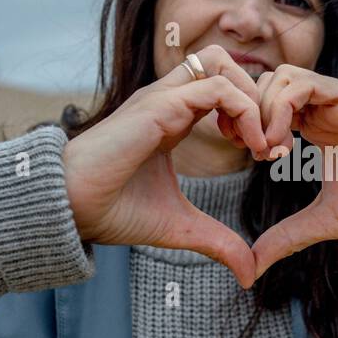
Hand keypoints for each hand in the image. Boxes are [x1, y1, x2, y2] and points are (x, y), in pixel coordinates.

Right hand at [62, 45, 272, 288]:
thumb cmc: (114, 211)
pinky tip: (249, 147)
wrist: (70, 210)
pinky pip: (216, 87)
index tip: (265, 156)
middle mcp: (168, 99)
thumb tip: (249, 274)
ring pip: (222, 63)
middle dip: (259, 97)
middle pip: (225, 63)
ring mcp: (162, 98)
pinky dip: (244, 110)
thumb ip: (218, 242)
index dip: (254, 115)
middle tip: (267, 143)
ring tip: (259, 144)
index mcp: (173, 117)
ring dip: (253, 99)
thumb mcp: (181, 228)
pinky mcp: (159, 106)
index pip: (223, 88)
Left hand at [250, 65, 337, 277]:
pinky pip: (305, 83)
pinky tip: (284, 144)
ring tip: (269, 150)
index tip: (248, 157)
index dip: (248, 124)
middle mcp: (325, 107)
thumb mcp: (329, 220)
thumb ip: (290, 236)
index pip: (266, 104)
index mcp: (316, 127)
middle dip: (248, 114)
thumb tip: (253, 266)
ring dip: (264, 110)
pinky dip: (281, 108)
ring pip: (281, 76)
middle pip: (265, 83)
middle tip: (253, 152)